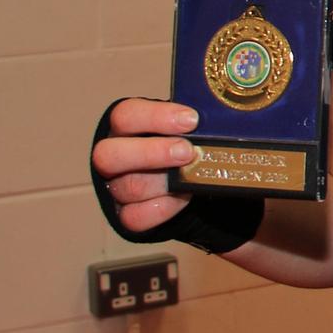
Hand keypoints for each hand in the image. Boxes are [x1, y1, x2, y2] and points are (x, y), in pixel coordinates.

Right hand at [90, 98, 198, 233]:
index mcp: (126, 126)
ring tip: (192, 176)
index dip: (155, 117)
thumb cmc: (185, 142)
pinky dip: (163, 208)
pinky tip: (183, 198)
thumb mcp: (188, 126)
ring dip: (165, 182)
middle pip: (108, 155)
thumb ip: (197, 122)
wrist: (186, 178)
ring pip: (128, 187)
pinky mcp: (125, 214)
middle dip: (152, 153)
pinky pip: (135, 217)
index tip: (191, 120)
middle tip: (187, 152)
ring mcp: (115, 187)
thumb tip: (224, 120)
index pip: (125, 115)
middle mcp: (113, 156)